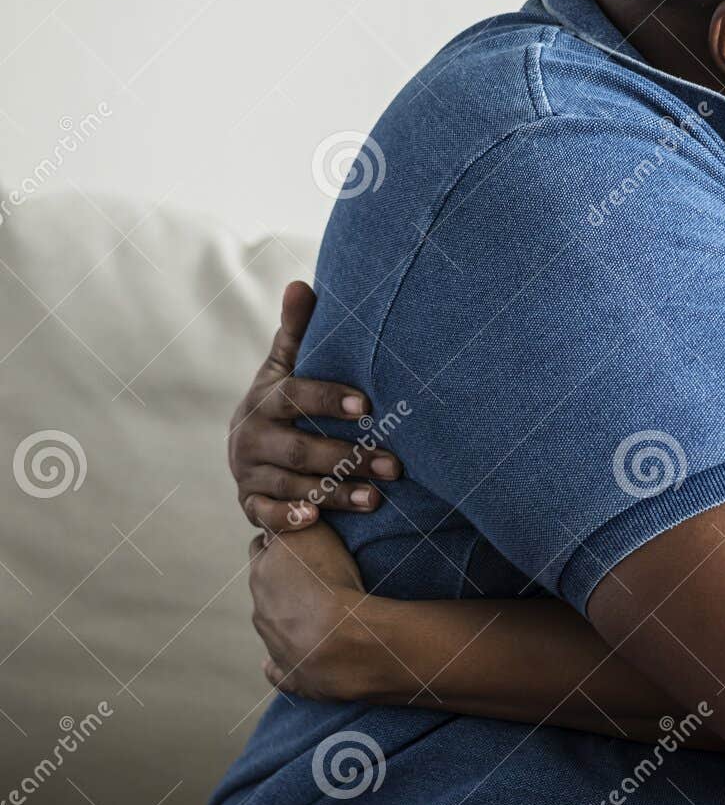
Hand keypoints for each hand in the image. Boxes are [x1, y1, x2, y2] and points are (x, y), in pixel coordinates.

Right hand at [227, 281, 402, 532]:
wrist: (249, 449)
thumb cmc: (282, 402)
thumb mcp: (285, 368)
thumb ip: (296, 332)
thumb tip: (301, 283)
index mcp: (265, 400)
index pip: (296, 397)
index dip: (330, 400)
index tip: (368, 407)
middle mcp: (252, 437)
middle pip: (300, 449)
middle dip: (348, 457)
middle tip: (395, 466)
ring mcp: (249, 472)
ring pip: (292, 485)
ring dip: (335, 494)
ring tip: (377, 499)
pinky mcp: (250, 504)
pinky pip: (265, 514)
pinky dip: (287, 519)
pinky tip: (316, 520)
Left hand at [249, 523, 384, 700]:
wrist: (341, 639)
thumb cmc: (332, 581)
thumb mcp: (315, 533)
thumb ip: (297, 519)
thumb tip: (290, 510)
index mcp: (263, 571)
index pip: (263, 546)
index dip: (278, 540)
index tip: (295, 538)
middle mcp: (260, 605)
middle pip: (261, 583)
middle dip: (275, 577)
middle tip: (304, 573)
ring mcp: (272, 641)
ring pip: (270, 624)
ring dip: (285, 616)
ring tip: (316, 612)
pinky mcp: (289, 673)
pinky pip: (278, 670)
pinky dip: (281, 664)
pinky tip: (294, 660)